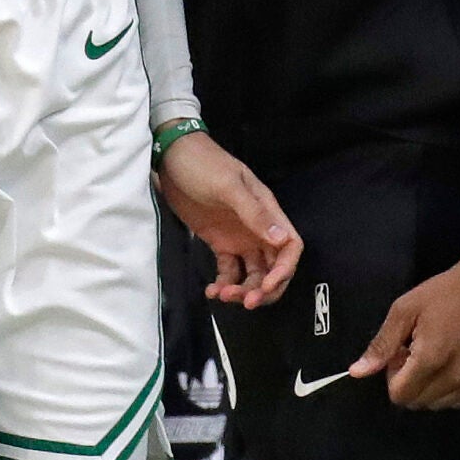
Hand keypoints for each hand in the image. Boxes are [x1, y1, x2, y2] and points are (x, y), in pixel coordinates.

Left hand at [155, 130, 302, 307]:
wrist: (171, 157)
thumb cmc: (203, 164)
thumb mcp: (228, 186)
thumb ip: (254, 213)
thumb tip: (281, 239)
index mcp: (267, 211)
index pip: (289, 247)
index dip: (284, 271)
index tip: (268, 287)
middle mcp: (257, 228)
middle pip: (273, 267)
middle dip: (264, 288)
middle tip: (246, 302)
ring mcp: (238, 237)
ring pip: (251, 273)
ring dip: (242, 289)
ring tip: (223, 295)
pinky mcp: (219, 242)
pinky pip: (228, 271)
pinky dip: (224, 284)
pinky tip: (212, 290)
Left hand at [349, 243, 459, 407]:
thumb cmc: (444, 293)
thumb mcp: (405, 310)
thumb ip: (382, 345)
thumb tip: (356, 373)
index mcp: (432, 358)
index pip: (401, 396)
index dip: (394, 377)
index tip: (402, 353)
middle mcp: (457, 378)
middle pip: (419, 403)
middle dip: (411, 383)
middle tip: (418, 353)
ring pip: (440, 405)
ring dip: (431, 388)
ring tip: (438, 357)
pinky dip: (452, 389)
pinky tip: (456, 362)